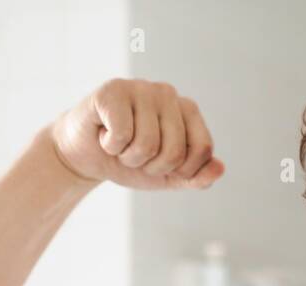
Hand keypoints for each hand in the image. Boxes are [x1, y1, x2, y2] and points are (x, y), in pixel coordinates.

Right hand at [51, 78, 224, 189]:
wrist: (85, 157)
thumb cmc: (129, 161)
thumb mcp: (167, 177)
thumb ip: (196, 177)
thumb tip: (220, 168)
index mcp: (187, 110)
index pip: (203, 149)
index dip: (182, 170)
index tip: (161, 165)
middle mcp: (167, 93)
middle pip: (175, 151)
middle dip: (151, 166)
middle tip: (134, 155)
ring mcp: (141, 88)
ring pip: (147, 144)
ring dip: (128, 157)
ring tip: (119, 145)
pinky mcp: (113, 90)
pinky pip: (122, 134)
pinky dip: (110, 146)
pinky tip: (104, 135)